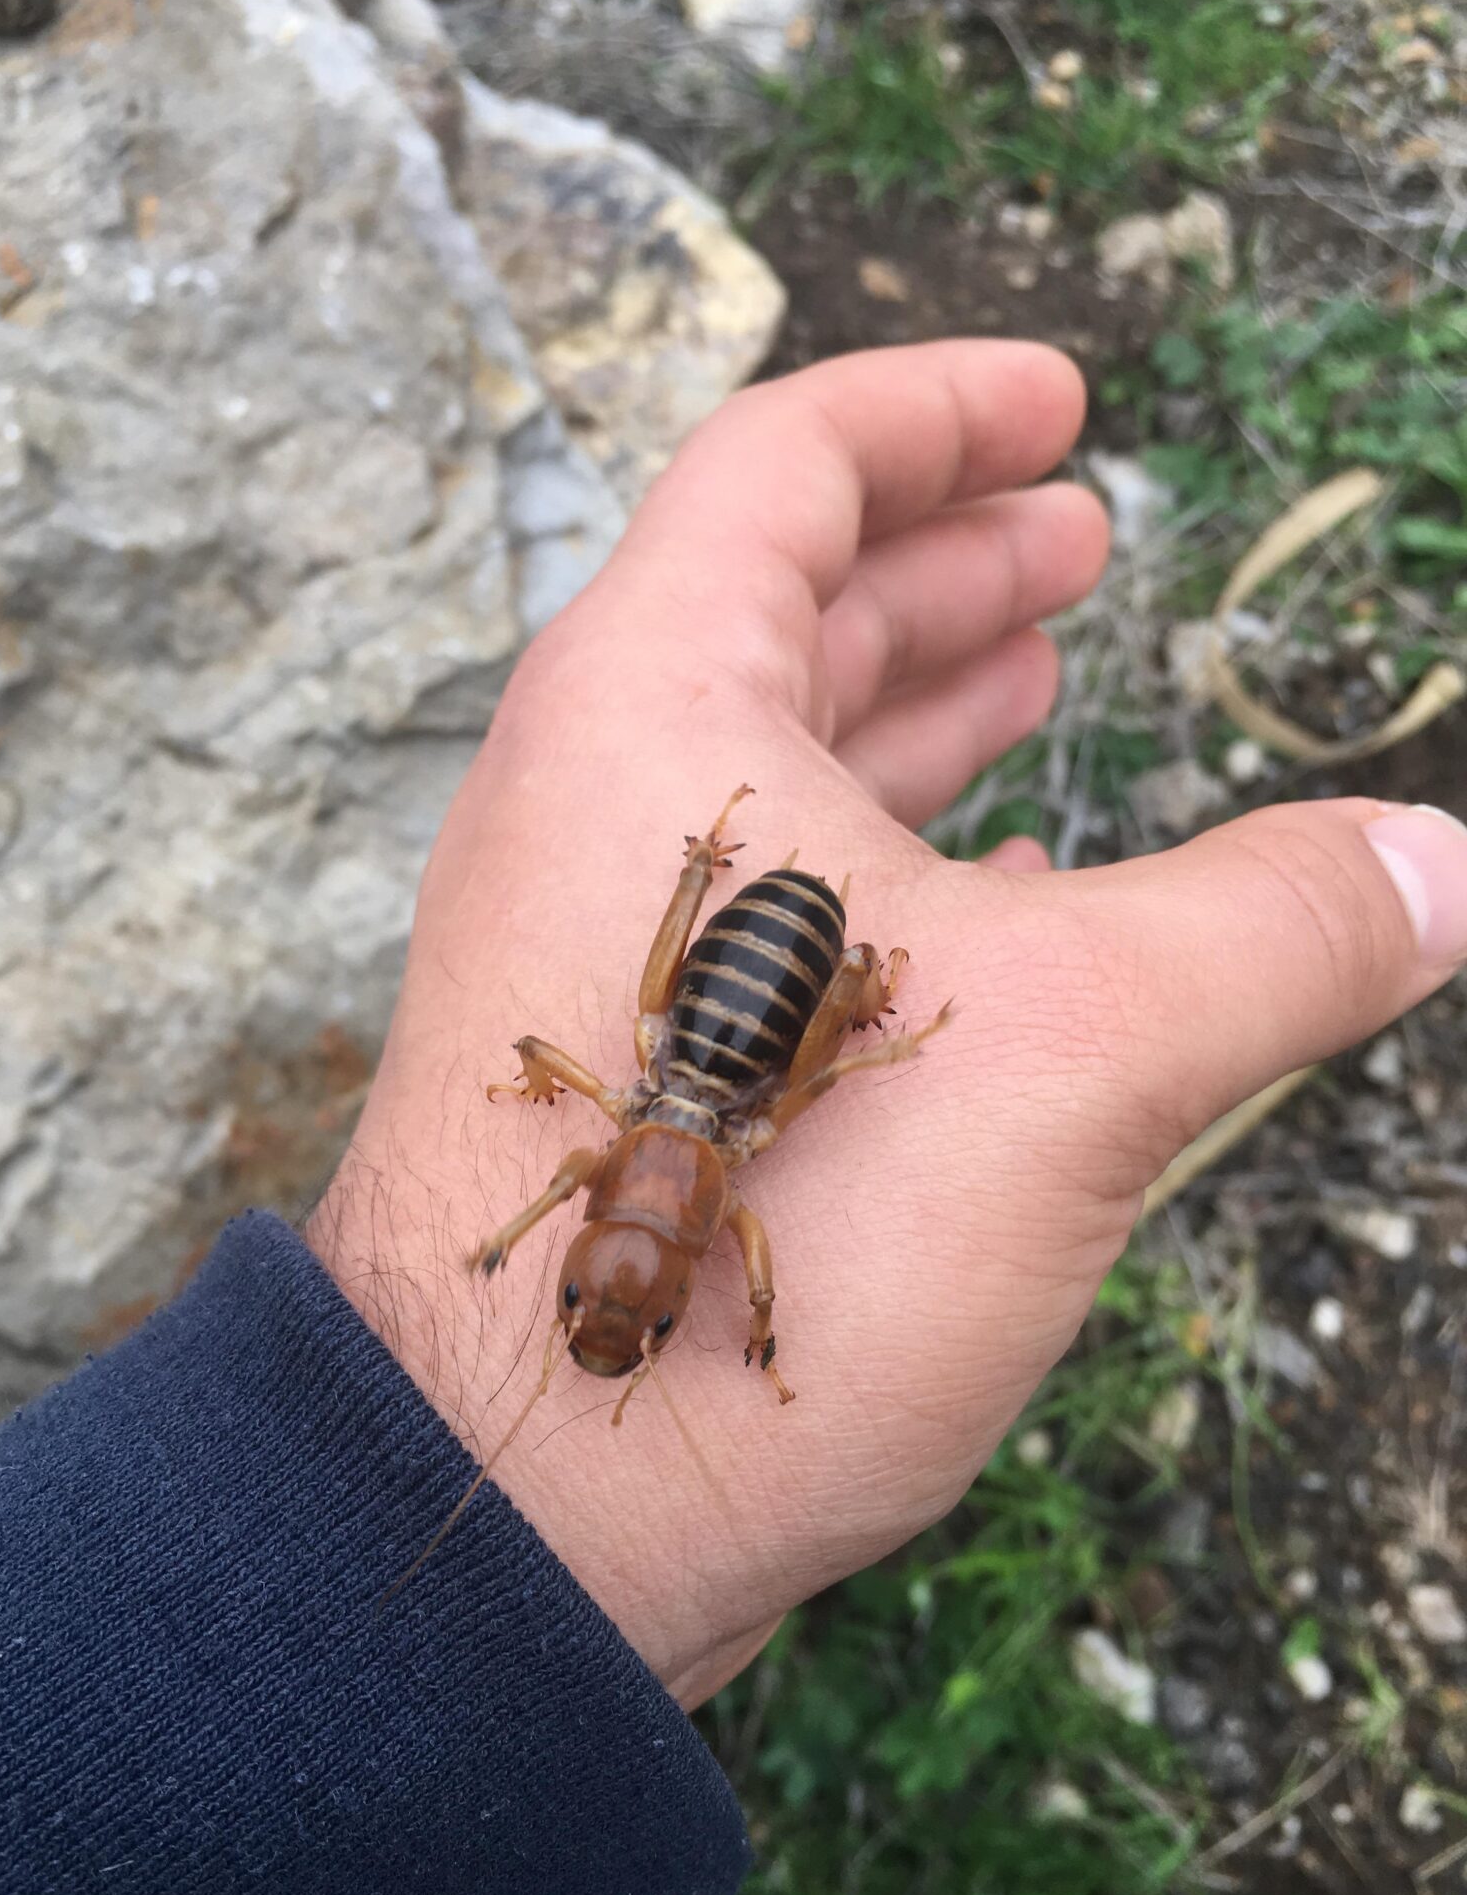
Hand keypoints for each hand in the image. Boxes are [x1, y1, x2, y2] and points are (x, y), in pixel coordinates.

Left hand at [309, 341, 1466, 1709]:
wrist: (521, 1495)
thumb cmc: (763, 1231)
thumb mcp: (1074, 1056)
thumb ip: (1276, 934)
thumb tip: (1451, 864)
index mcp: (663, 704)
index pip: (786, 466)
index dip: (932, 410)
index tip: (1058, 398)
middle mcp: (602, 793)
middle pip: (785, 604)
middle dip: (946, 562)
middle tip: (1082, 544)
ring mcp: (605, 934)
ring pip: (780, 760)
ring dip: (916, 705)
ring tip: (1045, 671)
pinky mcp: (631, 1062)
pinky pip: (768, 898)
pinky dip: (888, 859)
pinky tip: (989, 897)